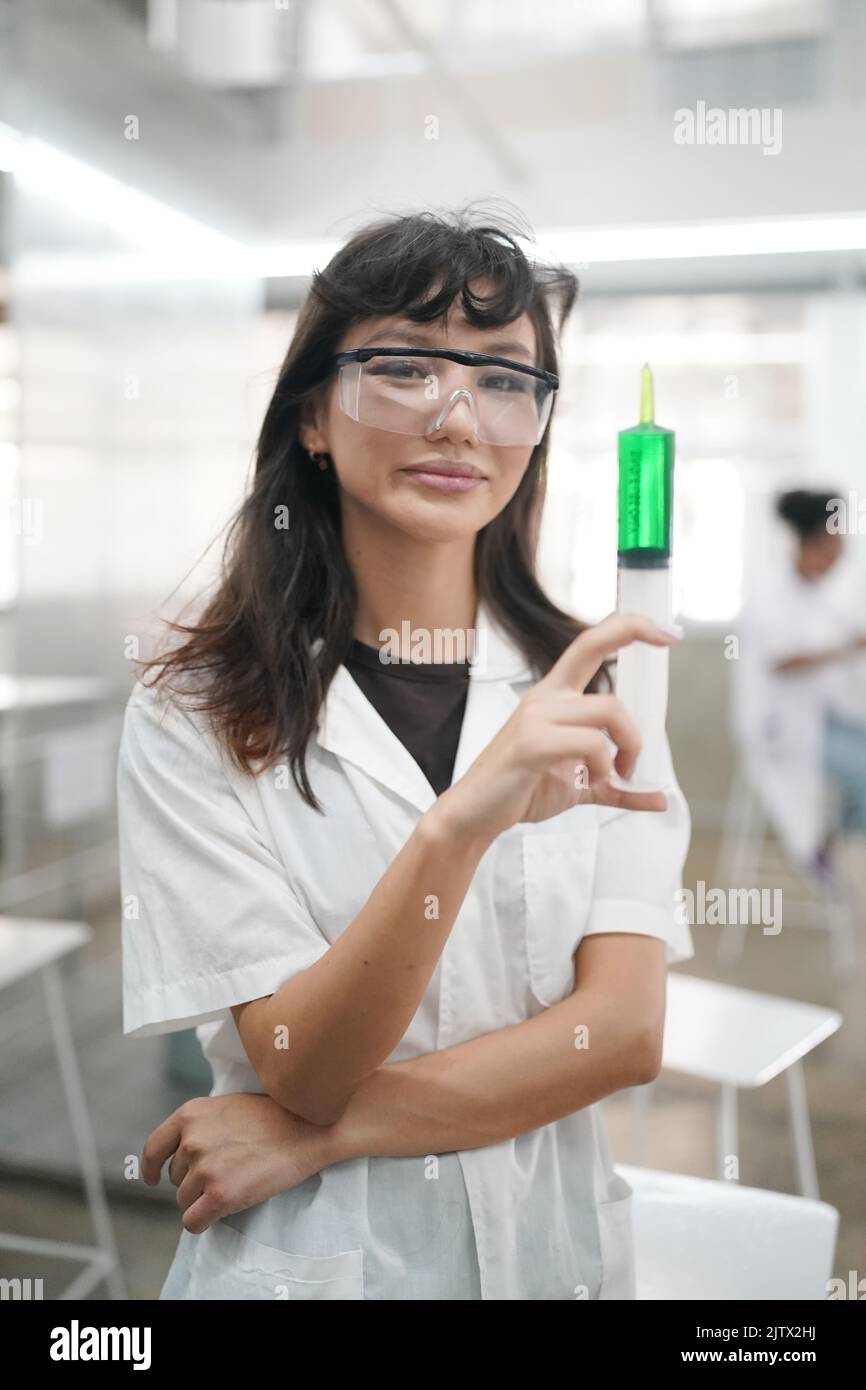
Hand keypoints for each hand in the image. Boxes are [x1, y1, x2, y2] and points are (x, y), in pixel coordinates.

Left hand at [141, 1092, 341, 1232]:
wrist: (307, 1127)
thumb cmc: (275, 1115)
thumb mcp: (228, 1106)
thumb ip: (203, 1126)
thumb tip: (188, 1151)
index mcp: (190, 1114)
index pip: (154, 1148)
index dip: (151, 1167)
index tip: (152, 1178)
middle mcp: (192, 1140)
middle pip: (175, 1179)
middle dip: (195, 1181)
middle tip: (229, 1172)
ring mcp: (204, 1168)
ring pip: (185, 1201)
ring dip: (204, 1199)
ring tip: (236, 1182)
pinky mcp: (219, 1194)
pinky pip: (193, 1221)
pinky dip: (203, 1221)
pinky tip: (221, 1211)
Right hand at [436, 612, 679, 843]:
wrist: (475, 813)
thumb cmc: (521, 789)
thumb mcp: (580, 786)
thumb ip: (617, 786)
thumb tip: (659, 797)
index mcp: (555, 696)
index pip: (591, 643)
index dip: (629, 629)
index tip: (667, 632)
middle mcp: (546, 698)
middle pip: (612, 695)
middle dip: (635, 730)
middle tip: (637, 760)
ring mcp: (536, 716)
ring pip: (609, 713)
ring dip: (624, 751)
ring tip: (611, 779)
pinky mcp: (532, 741)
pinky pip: (591, 743)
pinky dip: (603, 767)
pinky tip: (589, 782)